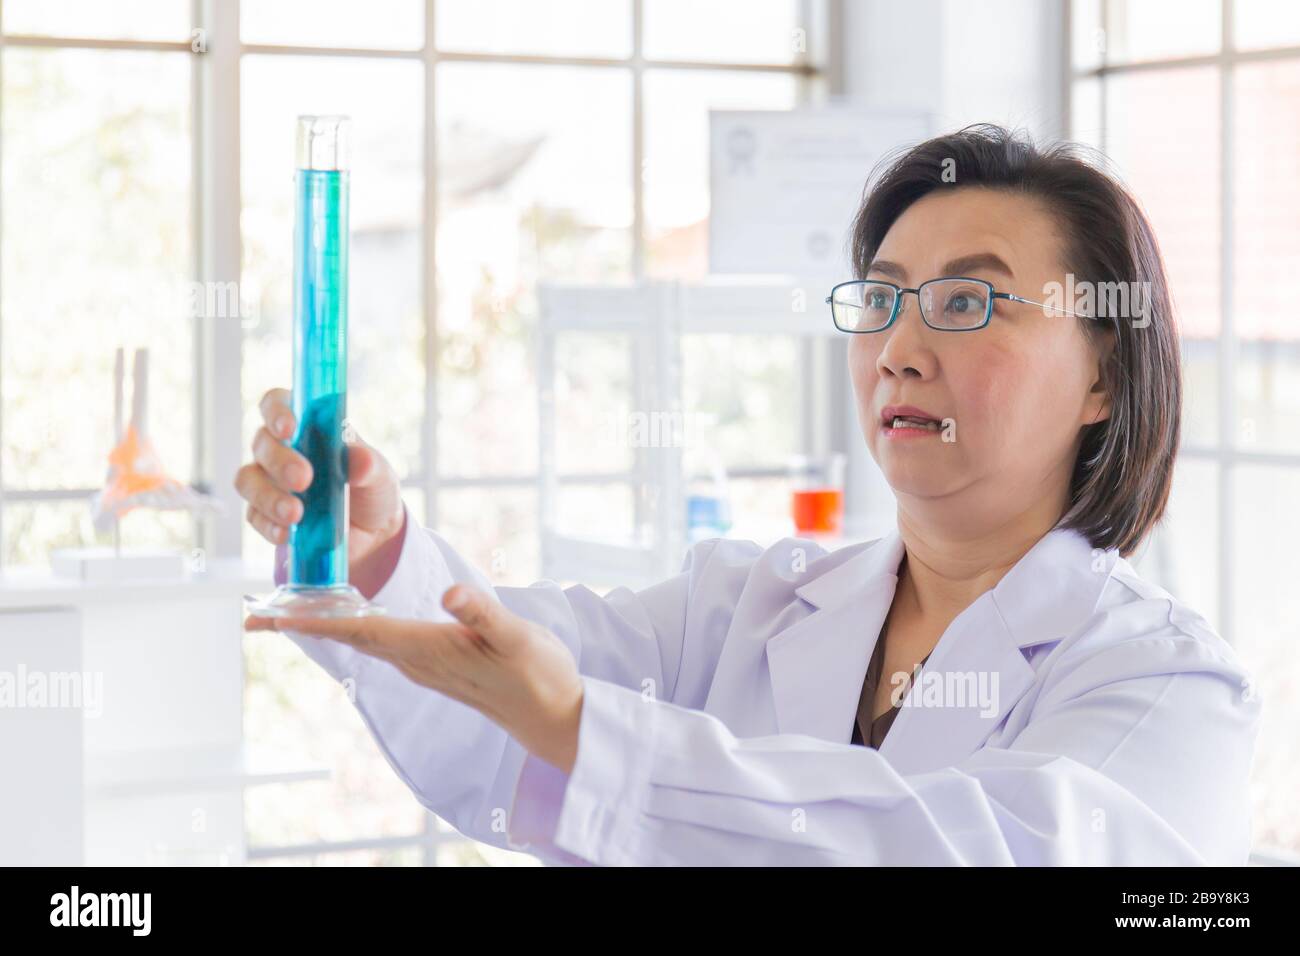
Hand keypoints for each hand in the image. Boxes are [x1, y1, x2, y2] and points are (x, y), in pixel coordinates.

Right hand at [235, 387, 404, 568]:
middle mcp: (281, 449)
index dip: (277, 411)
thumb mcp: (380, 475)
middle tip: (303, 479)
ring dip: (268, 496)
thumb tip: (359, 459)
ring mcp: (269, 482)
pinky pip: (255, 517)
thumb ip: (369, 465)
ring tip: (296, 514)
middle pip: (262, 443)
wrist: (374, 533)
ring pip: (248, 480)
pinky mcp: (268, 515)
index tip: (289, 428)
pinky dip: (269, 525)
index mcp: (307, 426)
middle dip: (279, 460)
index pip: (277, 404)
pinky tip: (287, 533)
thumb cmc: (371, 487)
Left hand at [246, 584, 584, 772]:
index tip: (266, 617)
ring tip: (292, 612)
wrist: (554, 714)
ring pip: (362, 641)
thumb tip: (448, 593)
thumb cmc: (537, 673)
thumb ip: (481, 612)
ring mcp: (424, 665)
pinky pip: (382, 644)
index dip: (310, 621)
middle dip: (302, 625)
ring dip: (325, 627)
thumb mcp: (515, 633)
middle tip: (254, 615)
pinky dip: (356, 628)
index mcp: (426, 647)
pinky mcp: (436, 665)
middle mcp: (416, 660)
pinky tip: (354, 619)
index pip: (356, 630)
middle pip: (347, 637)